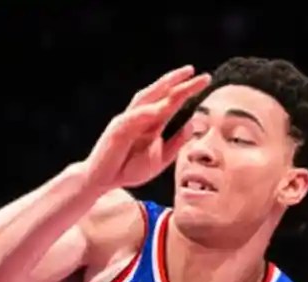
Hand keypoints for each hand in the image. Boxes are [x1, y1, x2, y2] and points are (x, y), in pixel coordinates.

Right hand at [80, 66, 211, 191]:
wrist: (102, 181)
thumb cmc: (128, 169)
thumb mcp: (160, 158)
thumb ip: (176, 142)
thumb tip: (192, 125)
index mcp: (151, 122)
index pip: (171, 100)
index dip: (187, 89)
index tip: (205, 79)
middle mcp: (140, 117)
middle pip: (159, 93)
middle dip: (177, 81)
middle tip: (196, 73)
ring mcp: (127, 121)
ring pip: (145, 99)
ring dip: (161, 88)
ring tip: (178, 80)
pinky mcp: (116, 131)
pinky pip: (132, 119)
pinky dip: (146, 112)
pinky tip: (160, 108)